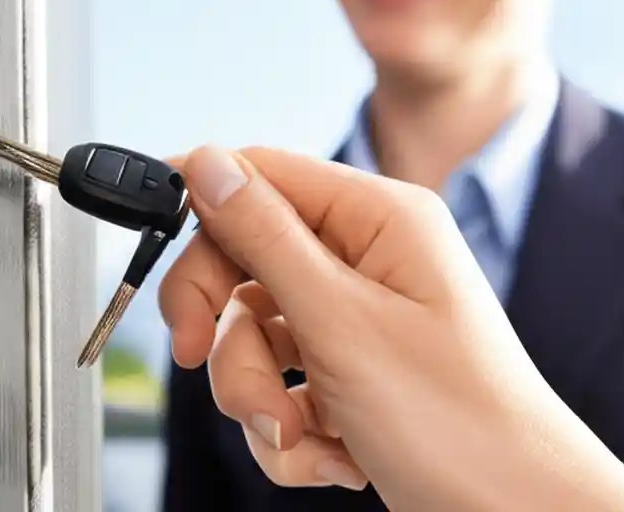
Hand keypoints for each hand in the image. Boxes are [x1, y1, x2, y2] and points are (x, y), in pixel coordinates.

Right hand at [158, 145, 623, 511]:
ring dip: (260, 398)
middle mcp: (368, 260)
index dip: (202, 217)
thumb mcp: (341, 323)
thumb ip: (265, 238)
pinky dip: (290, 432)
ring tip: (300, 436)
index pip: (260, 176)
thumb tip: (205, 165)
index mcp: (379, 219)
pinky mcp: (351, 377)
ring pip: (254, 336)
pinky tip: (333, 458)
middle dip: (226, 334)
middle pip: (243, 263)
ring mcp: (359, 321)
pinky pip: (282, 386)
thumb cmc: (460, 423)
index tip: (164, 273)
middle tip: (207, 366)